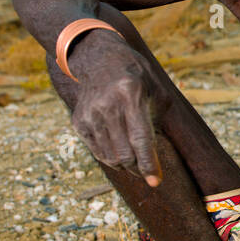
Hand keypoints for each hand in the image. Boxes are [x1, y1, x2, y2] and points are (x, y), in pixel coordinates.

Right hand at [67, 31, 161, 186]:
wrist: (98, 58)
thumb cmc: (136, 74)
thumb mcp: (157, 87)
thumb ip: (160, 117)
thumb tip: (157, 151)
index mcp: (129, 93)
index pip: (139, 138)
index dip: (148, 163)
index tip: (156, 182)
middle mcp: (106, 105)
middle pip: (124, 153)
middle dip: (139, 168)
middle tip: (148, 172)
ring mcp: (90, 114)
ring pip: (110, 157)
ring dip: (126, 166)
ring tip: (135, 161)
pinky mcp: (79, 121)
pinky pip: (97, 152)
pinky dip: (111, 158)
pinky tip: (119, 151)